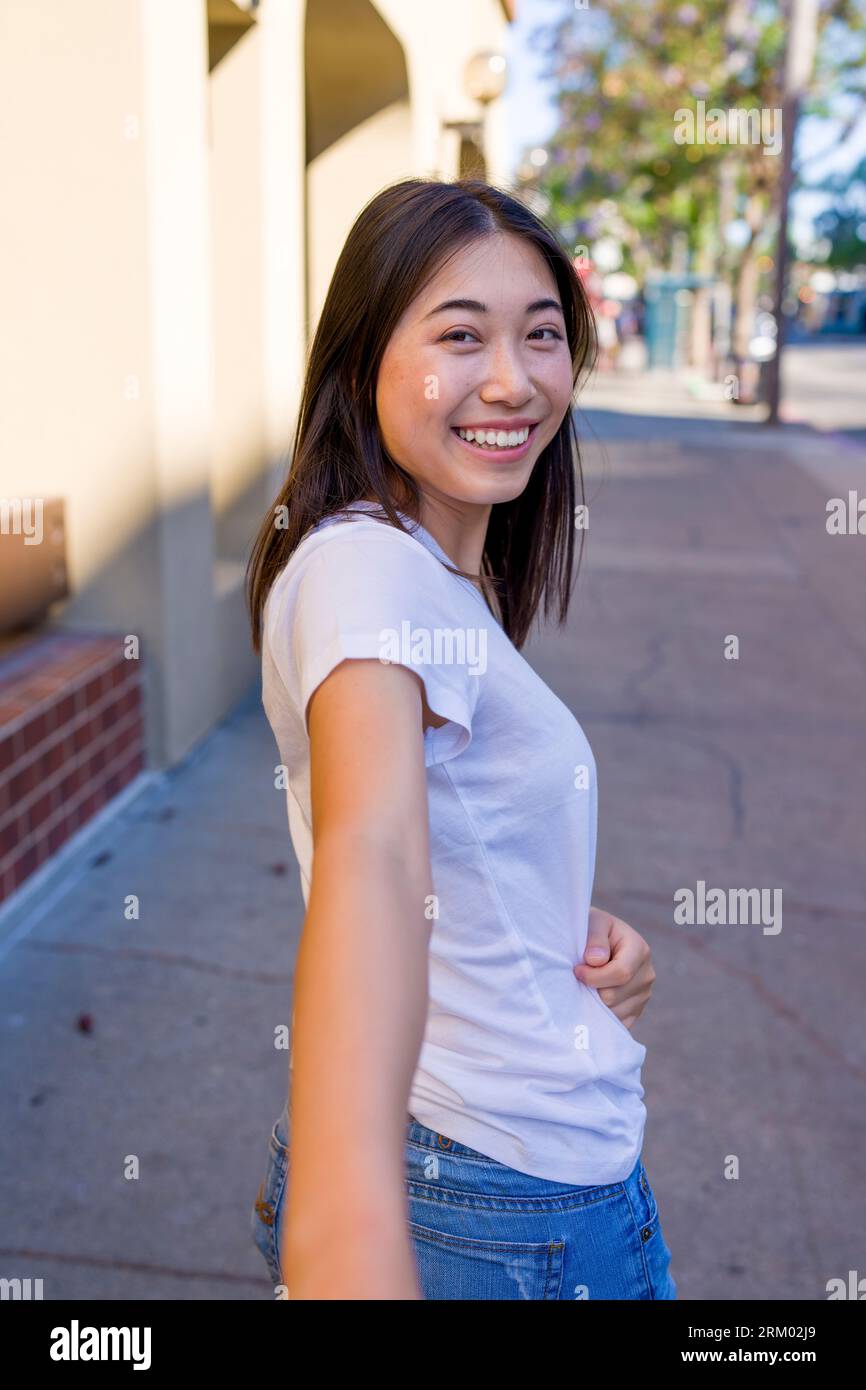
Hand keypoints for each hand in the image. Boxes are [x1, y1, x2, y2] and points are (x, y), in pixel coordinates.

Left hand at [572, 906, 655, 1030]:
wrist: (598, 940)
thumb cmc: (593, 929)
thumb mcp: (593, 923)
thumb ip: (595, 938)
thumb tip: (595, 960)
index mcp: (640, 950)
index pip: (620, 974)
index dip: (593, 976)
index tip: (576, 970)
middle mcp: (647, 974)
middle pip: (613, 996)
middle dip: (591, 990)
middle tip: (579, 978)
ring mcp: (643, 995)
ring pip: (613, 1012)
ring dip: (594, 1002)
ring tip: (588, 985)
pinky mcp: (636, 1011)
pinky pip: (616, 1023)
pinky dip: (601, 1016)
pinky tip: (593, 999)